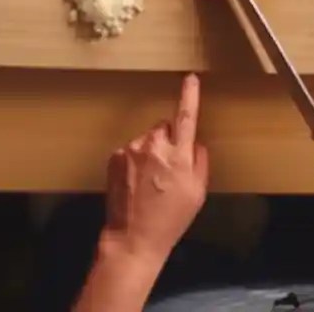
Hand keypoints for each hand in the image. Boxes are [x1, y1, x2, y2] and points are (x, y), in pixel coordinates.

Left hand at [73, 75, 208, 311]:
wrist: (134, 236)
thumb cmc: (171, 218)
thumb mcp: (197, 193)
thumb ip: (199, 162)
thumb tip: (195, 143)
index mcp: (178, 155)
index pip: (185, 117)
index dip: (189, 95)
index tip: (190, 78)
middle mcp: (153, 146)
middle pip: (164, 128)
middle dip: (169, 140)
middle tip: (170, 168)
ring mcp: (130, 149)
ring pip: (146, 139)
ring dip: (151, 152)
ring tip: (151, 181)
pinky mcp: (115, 156)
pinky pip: (131, 150)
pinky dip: (135, 160)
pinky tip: (137, 182)